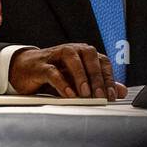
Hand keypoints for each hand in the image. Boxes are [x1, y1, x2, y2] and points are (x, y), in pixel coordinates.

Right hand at [8, 44, 126, 99]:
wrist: (25, 69)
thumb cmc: (55, 73)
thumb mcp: (79, 80)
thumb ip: (100, 84)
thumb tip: (122, 91)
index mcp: (84, 53)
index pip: (102, 62)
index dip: (109, 79)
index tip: (113, 96)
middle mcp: (73, 50)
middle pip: (90, 57)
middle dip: (97, 77)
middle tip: (101, 95)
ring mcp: (56, 55)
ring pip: (72, 59)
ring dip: (81, 76)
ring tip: (85, 93)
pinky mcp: (41, 65)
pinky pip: (53, 71)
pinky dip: (62, 83)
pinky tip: (68, 94)